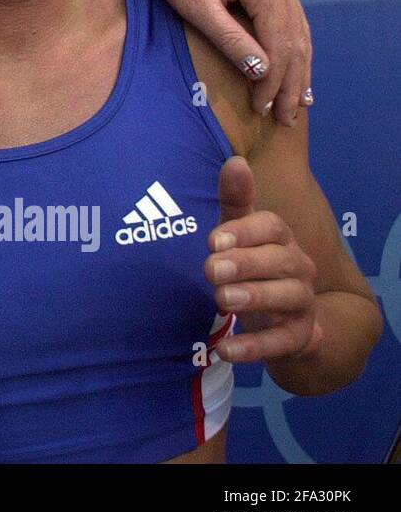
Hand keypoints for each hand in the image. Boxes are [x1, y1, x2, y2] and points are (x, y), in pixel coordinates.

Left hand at [134, 0, 311, 126]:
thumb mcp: (196, 5)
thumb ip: (229, 38)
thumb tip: (260, 71)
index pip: (279, 46)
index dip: (273, 82)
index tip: (263, 110)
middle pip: (295, 42)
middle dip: (291, 83)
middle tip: (285, 119)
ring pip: (298, 33)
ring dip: (296, 70)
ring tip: (295, 104)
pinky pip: (289, 21)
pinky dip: (291, 48)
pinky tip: (292, 69)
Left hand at [205, 157, 321, 363]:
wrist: (285, 319)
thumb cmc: (252, 264)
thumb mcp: (238, 233)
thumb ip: (234, 201)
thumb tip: (235, 162)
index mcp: (280, 238)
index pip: (271, 226)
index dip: (243, 232)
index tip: (212, 241)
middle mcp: (298, 268)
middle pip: (280, 261)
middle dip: (246, 264)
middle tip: (210, 269)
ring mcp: (302, 303)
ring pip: (288, 298)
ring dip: (255, 298)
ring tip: (221, 300)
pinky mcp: (299, 337)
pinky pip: (281, 343)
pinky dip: (254, 347)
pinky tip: (225, 349)